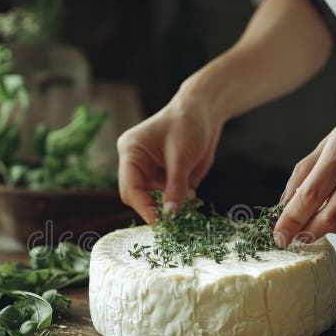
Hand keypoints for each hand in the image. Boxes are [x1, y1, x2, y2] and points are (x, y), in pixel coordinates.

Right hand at [117, 95, 221, 223]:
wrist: (206, 111)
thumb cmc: (188, 124)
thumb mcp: (181, 157)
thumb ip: (175, 187)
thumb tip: (170, 215)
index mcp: (131, 153)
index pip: (130, 188)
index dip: (144, 208)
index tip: (160, 223)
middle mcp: (137, 164)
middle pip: (138, 197)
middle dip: (156, 209)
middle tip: (174, 223)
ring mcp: (151, 172)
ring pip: (156, 200)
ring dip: (172, 207)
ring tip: (190, 203)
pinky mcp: (166, 177)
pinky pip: (170, 197)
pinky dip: (181, 203)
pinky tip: (194, 200)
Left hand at [273, 101, 335, 245]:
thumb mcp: (330, 141)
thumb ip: (304, 173)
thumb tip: (283, 207)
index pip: (313, 193)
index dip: (292, 219)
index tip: (279, 236)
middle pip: (333, 216)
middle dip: (309, 233)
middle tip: (296, 239)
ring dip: (331, 228)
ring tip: (325, 216)